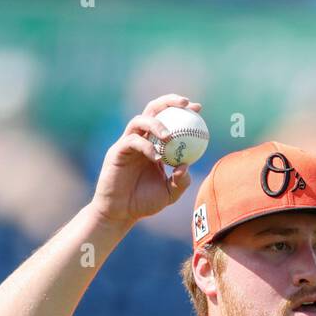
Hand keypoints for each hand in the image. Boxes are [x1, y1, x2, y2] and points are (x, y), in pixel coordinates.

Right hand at [91, 94, 201, 228]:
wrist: (120, 213)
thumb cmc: (143, 203)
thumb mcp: (169, 194)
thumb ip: (181, 181)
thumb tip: (187, 164)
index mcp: (154, 144)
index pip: (168, 119)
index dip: (182, 110)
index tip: (198, 109)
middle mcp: (140, 138)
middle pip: (153, 109)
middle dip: (169, 101)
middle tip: (186, 104)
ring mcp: (127, 143)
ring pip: (140, 120)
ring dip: (156, 124)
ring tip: (169, 136)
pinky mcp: (117, 151)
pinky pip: (132, 141)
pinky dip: (146, 147)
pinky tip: (157, 158)